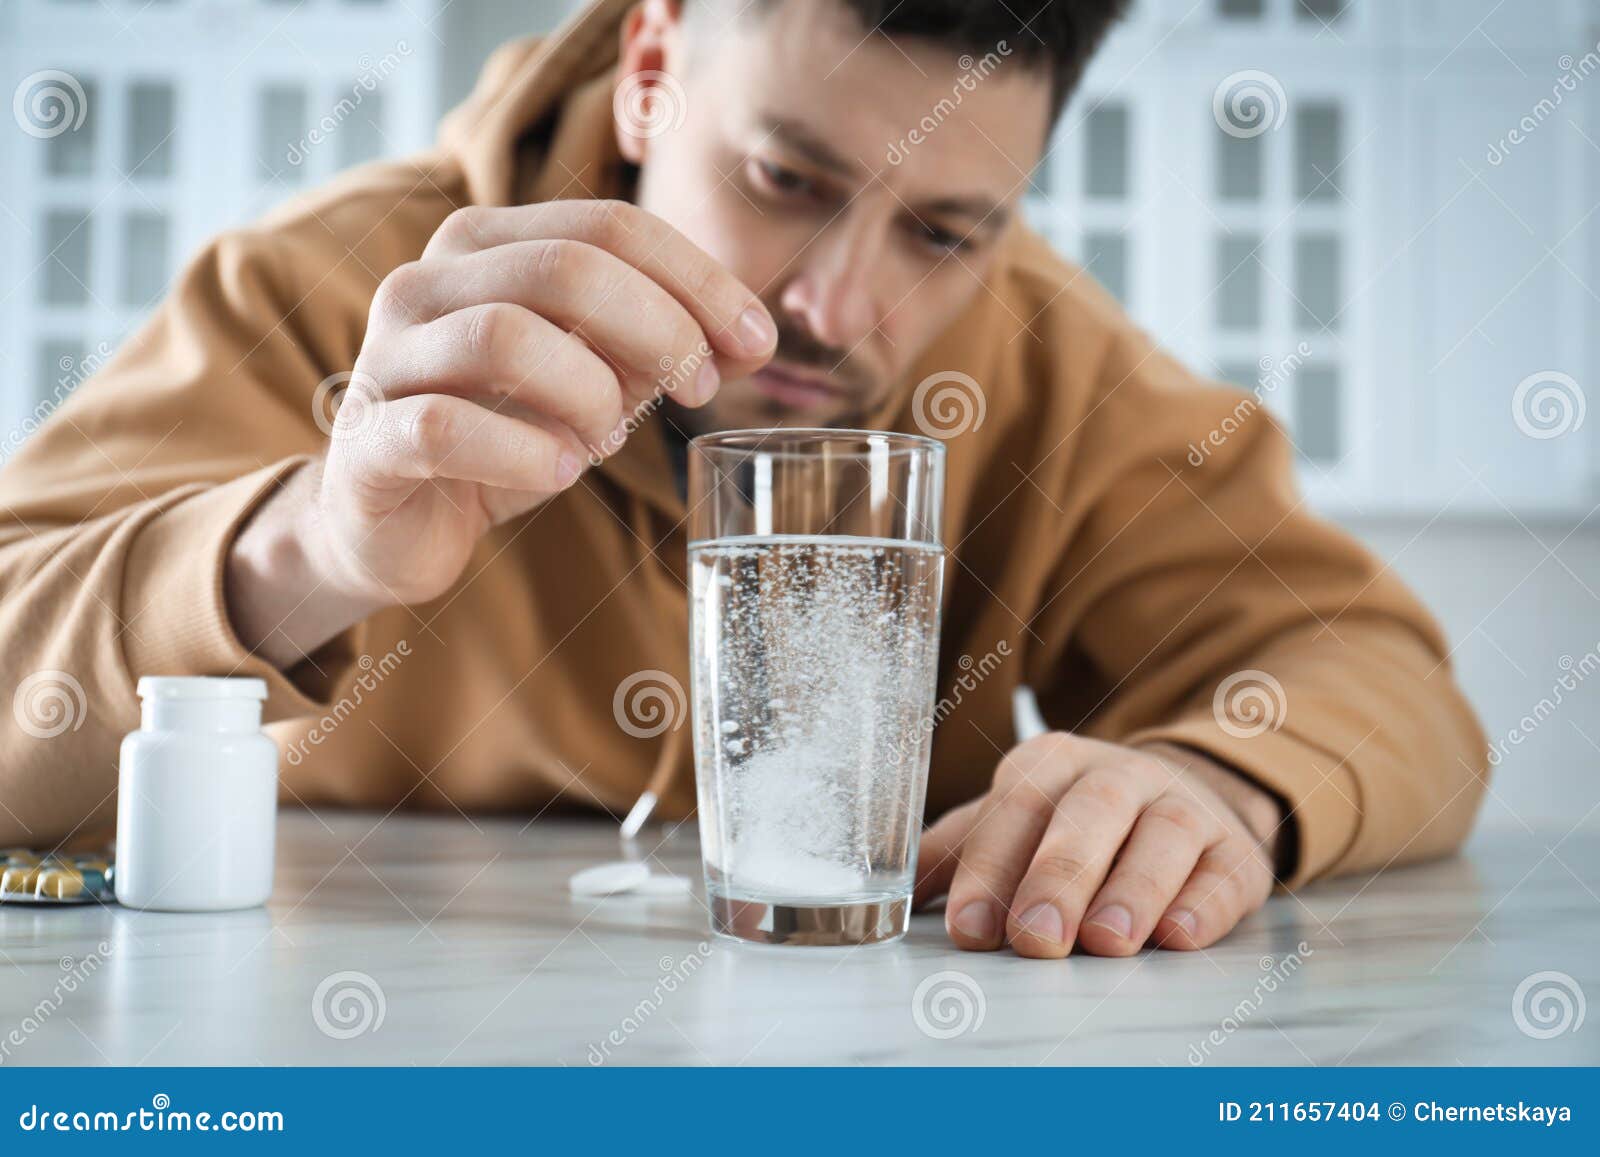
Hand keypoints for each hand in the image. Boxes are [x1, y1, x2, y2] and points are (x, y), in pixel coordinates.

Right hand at [228, 201, 775, 664]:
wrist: (396, 522)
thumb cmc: (502, 435)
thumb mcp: (596, 384)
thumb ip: (663, 352)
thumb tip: (754, 340)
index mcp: (487, 246)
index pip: (610, 226)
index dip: (698, 279)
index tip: (756, 341)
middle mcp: (427, 281)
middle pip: (565, 267)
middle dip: (658, 328)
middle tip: (696, 390)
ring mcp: (387, 356)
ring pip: (503, 335)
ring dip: (587, 393)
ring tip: (609, 440)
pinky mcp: (368, 439)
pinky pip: (446, 426)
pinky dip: (522, 452)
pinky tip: (558, 473)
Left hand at [914, 733, 1282, 957]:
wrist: (1187, 802)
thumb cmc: (1078, 825)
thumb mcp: (1014, 825)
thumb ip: (957, 853)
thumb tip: (888, 893)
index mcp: (1049, 764)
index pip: (1014, 809)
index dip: (990, 869)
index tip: (971, 930)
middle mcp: (1118, 775)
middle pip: (1088, 814)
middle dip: (1058, 877)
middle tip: (1036, 940)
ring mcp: (1183, 806)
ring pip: (1161, 836)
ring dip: (1133, 888)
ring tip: (1108, 941)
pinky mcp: (1236, 850)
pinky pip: (1224, 871)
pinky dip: (1204, 903)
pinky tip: (1179, 936)